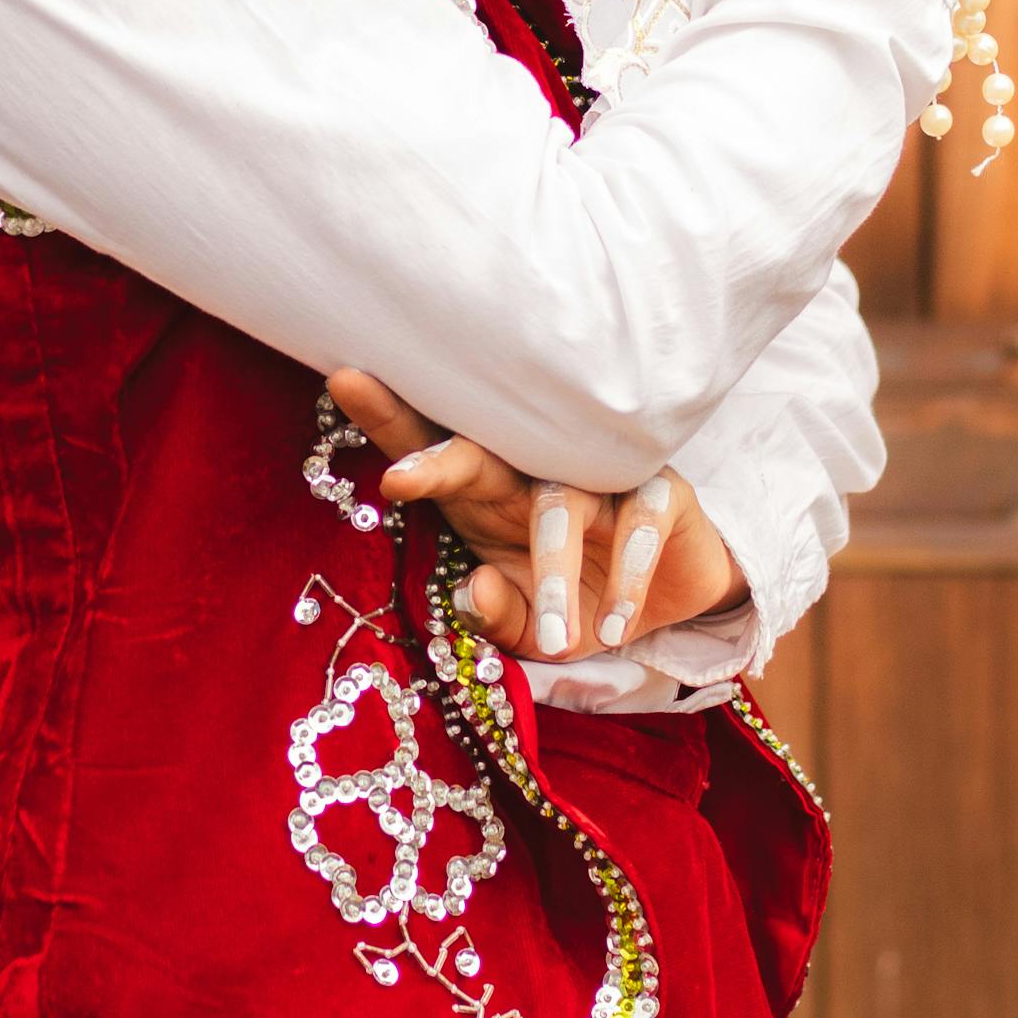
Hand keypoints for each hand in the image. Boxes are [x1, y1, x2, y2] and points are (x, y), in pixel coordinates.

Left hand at [325, 368, 743, 663]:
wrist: (672, 602)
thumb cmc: (580, 602)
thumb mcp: (531, 627)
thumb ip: (496, 616)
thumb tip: (476, 590)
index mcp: (488, 495)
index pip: (433, 451)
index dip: (390, 419)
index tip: (345, 383)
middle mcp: (534, 473)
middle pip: (483, 449)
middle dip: (441, 459)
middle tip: (401, 479)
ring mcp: (597, 474)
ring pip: (562, 500)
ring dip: (555, 569)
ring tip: (557, 635)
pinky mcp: (659, 490)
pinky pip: (640, 517)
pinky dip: (628, 572)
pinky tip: (617, 624)